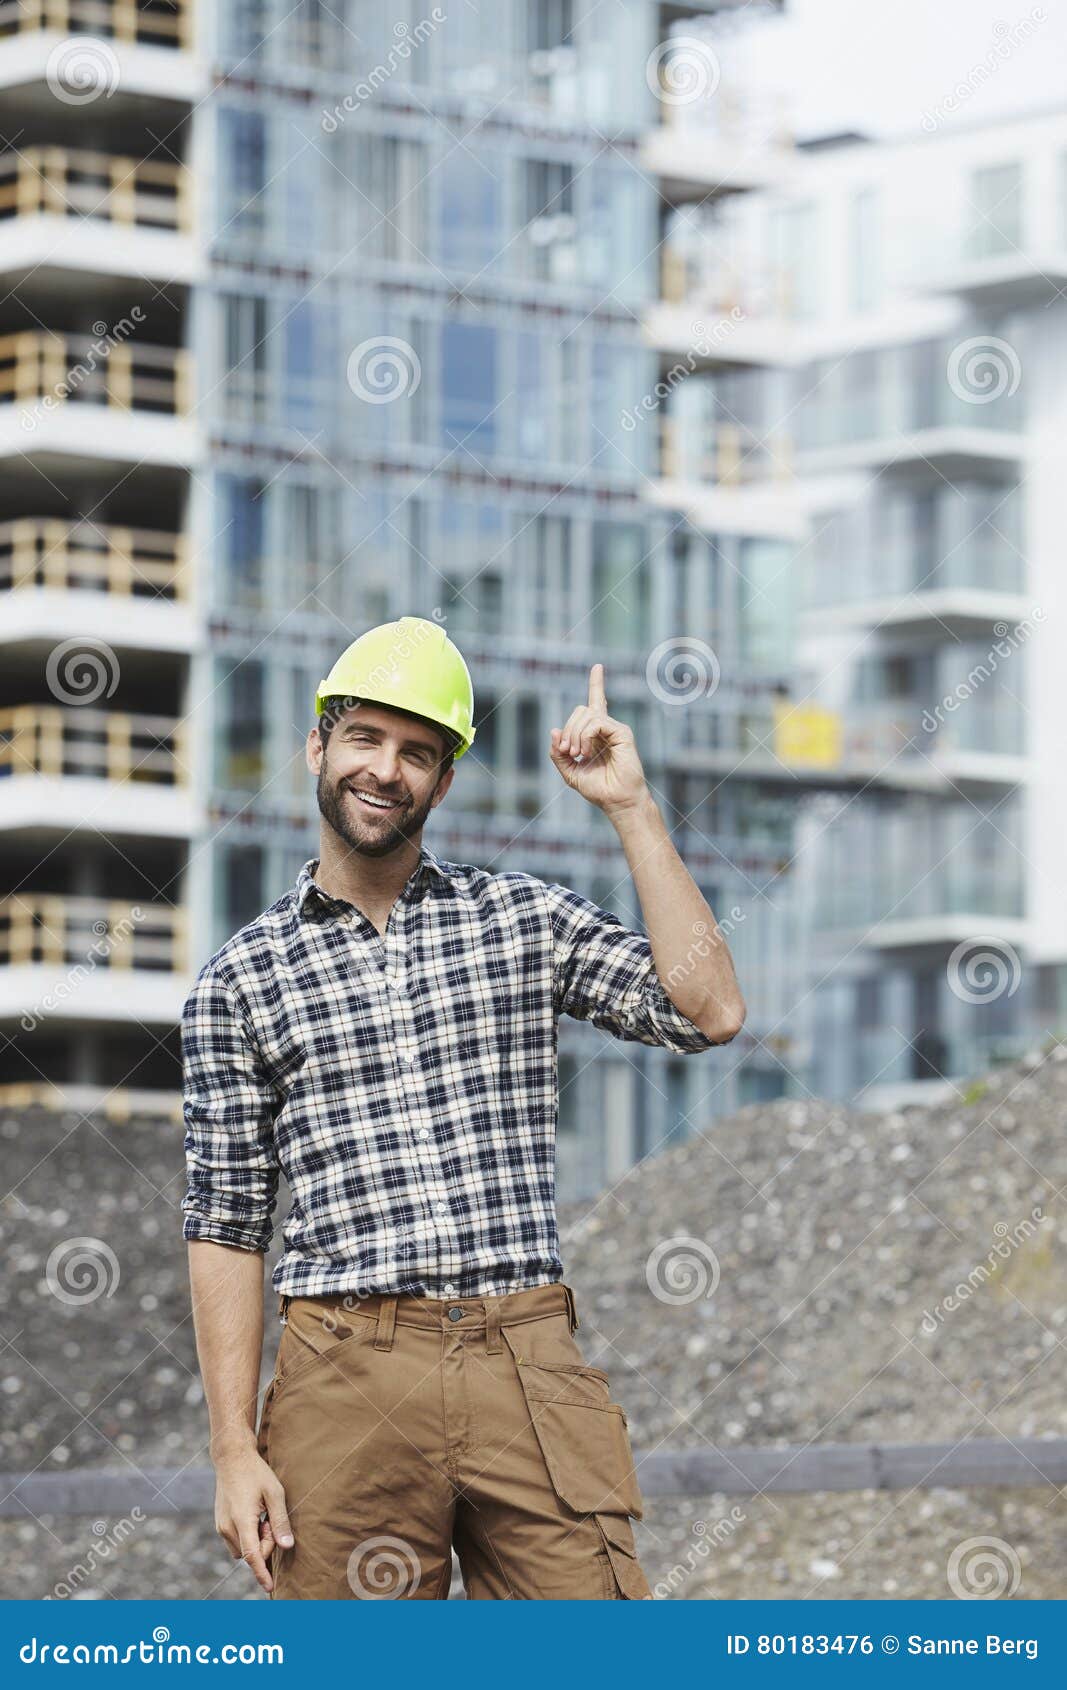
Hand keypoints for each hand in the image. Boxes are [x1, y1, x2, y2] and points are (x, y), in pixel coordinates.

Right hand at [214, 1447, 293, 1593]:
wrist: (232, 1457)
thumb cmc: (256, 1473)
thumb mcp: (275, 1493)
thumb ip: (280, 1521)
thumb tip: (287, 1547)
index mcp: (242, 1520)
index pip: (252, 1556)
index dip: (262, 1573)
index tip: (270, 1588)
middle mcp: (227, 1528)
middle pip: (251, 1553)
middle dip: (265, 1543)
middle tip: (270, 1519)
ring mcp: (221, 1527)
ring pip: (243, 1549)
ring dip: (256, 1540)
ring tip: (261, 1515)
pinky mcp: (220, 1524)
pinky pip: (237, 1541)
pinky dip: (248, 1536)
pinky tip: (253, 1515)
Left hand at [549, 663, 649, 815]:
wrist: (616, 801)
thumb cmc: (597, 788)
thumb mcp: (569, 771)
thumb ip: (557, 753)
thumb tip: (554, 730)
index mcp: (595, 734)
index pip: (596, 702)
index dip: (597, 683)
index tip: (598, 666)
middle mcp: (606, 728)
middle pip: (580, 710)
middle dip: (567, 730)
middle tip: (568, 752)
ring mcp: (615, 728)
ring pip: (586, 715)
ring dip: (574, 735)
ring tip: (578, 755)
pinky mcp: (622, 733)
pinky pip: (596, 722)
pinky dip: (585, 736)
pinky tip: (586, 752)